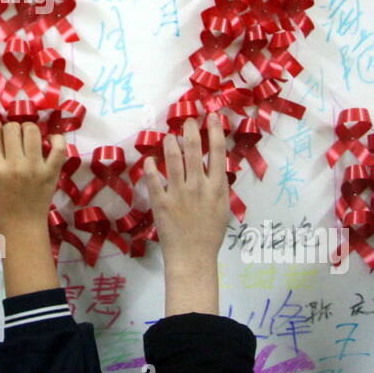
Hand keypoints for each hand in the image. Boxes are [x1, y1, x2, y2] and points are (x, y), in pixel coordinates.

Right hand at [0, 119, 67, 295]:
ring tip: (28, 137)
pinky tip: (49, 140)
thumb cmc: (1, 207)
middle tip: (13, 136)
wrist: (21, 228)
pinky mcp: (52, 172)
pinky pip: (59, 147)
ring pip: (33, 130)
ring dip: (29, 129)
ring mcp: (35, 168)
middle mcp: (15, 165)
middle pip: (13, 128)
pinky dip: (56, 139)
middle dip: (11, 127)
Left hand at [144, 116, 228, 315]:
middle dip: (190, 129)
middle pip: (194, 149)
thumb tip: (215, 165)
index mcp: (217, 187)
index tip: (211, 116)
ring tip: (168, 136)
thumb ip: (218, 185)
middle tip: (186, 119)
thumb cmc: (210, 233)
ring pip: (173, 159)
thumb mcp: (222, 207)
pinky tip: (150, 160)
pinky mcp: (161, 202)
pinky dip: (151, 167)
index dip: (214, 131)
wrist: (193, 256)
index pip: (217, 152)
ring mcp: (178, 193)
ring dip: (170, 143)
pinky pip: (153, 179)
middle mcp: (198, 186)